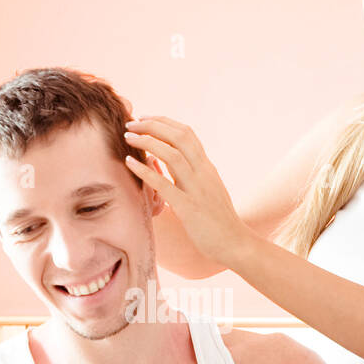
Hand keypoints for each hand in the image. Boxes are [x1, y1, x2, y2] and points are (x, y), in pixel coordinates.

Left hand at [122, 115, 252, 269]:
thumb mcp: (204, 191)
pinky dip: (145, 171)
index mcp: (206, 167)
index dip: (164, 122)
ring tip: (128, 137)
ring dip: (148, 141)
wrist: (235, 244)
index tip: (144, 119)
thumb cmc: (217, 221)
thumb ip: (187, 176)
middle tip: (131, 123)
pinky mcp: (189, 208)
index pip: (186, 134)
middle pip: (179, 136)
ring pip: (173, 154)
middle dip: (153, 125)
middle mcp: (203, 172)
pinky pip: (164, 184)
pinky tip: (129, 163)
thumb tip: (163, 164)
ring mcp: (197, 189)